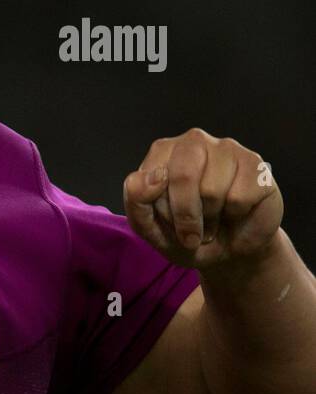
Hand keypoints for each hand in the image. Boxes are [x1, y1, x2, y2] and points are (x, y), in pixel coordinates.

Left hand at [124, 128, 282, 269]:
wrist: (229, 252)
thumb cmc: (185, 234)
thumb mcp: (149, 227)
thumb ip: (136, 200)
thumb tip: (154, 176)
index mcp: (162, 151)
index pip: (149, 177)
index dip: (159, 210)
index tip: (166, 224)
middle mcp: (194, 142)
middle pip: (183, 176)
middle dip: (185, 215)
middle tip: (190, 233)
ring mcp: (227, 149)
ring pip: (212, 190)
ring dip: (211, 218)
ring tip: (213, 219)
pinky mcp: (256, 165)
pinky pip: (240, 196)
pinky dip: (235, 215)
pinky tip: (235, 212)